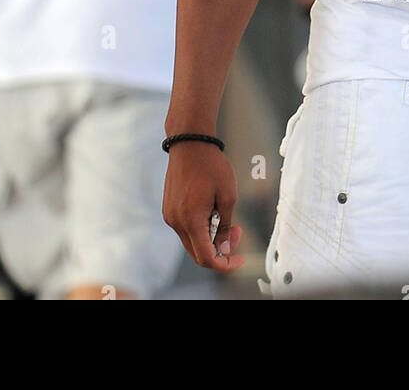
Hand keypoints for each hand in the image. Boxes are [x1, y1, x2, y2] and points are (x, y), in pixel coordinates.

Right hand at [161, 141, 244, 273]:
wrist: (190, 143)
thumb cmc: (211, 165)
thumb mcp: (228, 196)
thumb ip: (226, 226)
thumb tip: (223, 250)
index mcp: (190, 220)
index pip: (206, 258)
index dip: (224, 264)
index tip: (239, 259)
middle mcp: (176, 222)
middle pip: (198, 253)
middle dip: (220, 249)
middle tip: (237, 232)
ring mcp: (170, 216)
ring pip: (192, 241)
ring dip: (210, 238)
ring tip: (226, 218)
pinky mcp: (169, 209)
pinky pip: (186, 228)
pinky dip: (200, 228)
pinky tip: (212, 212)